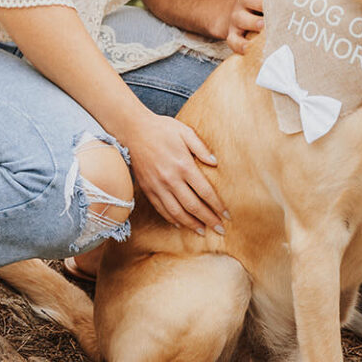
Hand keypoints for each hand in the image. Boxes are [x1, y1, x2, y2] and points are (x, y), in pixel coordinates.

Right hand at [125, 111, 226, 232]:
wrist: (134, 130)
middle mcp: (171, 179)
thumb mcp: (185, 131)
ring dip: (191, 224)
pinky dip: (172, 219)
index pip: (205, 191)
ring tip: (203, 231)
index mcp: (183, 165)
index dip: (217, 205)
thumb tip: (215, 162)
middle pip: (193, 206)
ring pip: (176, 212)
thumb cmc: (162, 129)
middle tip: (220, 230)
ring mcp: (157, 186)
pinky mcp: (147, 189)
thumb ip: (201, 147)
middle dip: (208, 220)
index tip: (227, 215)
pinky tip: (180, 224)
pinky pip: (161, 209)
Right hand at [224, 0, 271, 53]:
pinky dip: (241, 45)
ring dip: (253, 23)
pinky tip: (251, 48)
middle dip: (263, 4)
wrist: (240, 16)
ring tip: (264, 27)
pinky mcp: (232, 33)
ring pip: (241, 18)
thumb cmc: (263, 4)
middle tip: (277, 11)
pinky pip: (233, 40)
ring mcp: (237, 17)